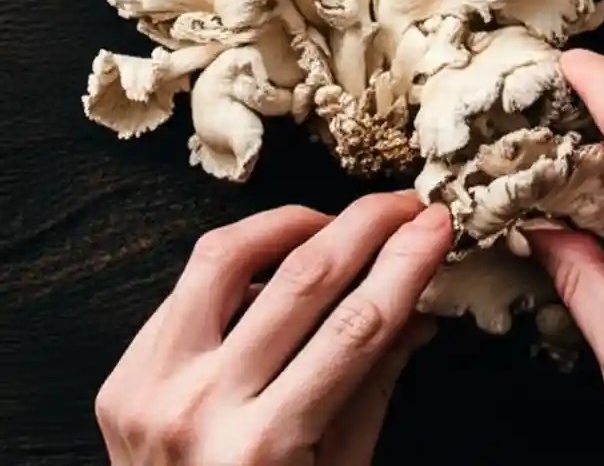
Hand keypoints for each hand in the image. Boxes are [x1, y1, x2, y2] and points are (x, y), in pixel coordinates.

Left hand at [94, 193, 452, 464]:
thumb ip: (374, 382)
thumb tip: (420, 305)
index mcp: (265, 448)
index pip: (356, 327)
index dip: (405, 264)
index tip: (438, 224)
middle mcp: (200, 410)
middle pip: (300, 280)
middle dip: (365, 225)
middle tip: (405, 203)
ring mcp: (150, 389)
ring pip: (225, 258)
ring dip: (293, 223)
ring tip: (337, 222)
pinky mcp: (122, 378)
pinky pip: (186, 291)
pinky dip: (239, 265)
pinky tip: (276, 265)